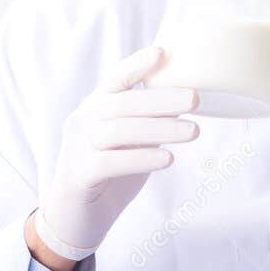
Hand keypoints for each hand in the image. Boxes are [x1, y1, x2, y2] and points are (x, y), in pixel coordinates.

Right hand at [33, 45, 198, 263]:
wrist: (73, 217)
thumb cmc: (106, 174)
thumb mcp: (126, 141)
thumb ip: (144, 122)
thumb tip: (184, 100)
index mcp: (94, 108)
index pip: (114, 79)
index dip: (136, 65)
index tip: (162, 53)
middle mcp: (82, 122)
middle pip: (120, 104)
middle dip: (160, 99)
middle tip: (196, 98)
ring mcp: (77, 148)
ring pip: (117, 131)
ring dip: (159, 128)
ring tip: (193, 131)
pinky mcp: (79, 175)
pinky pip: (110, 162)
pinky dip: (141, 158)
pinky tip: (168, 158)